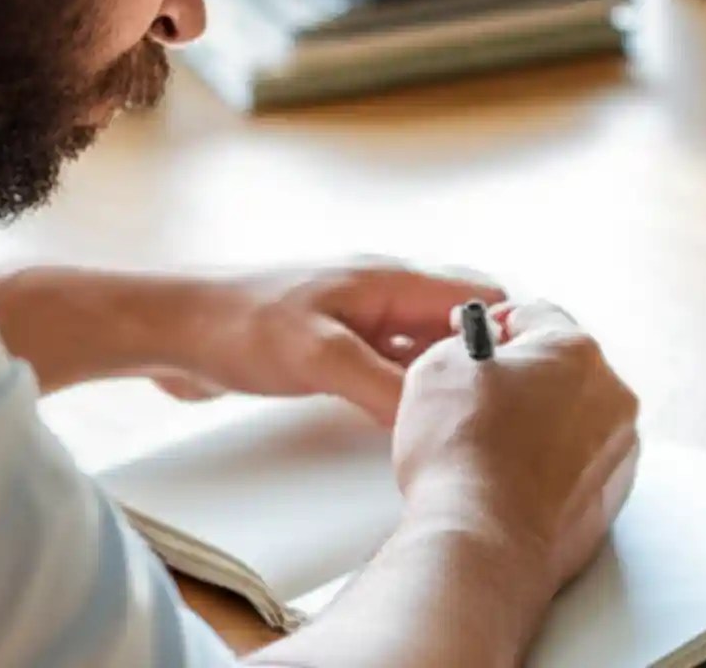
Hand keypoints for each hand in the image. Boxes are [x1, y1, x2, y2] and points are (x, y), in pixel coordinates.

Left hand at [158, 259, 504, 424]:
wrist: (171, 329)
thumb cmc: (238, 325)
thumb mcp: (320, 358)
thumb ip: (384, 387)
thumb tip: (440, 417)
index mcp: (388, 279)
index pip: (478, 296)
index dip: (513, 333)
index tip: (534, 380)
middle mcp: (381, 295)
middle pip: (456, 326)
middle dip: (484, 362)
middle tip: (511, 412)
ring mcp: (358, 322)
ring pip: (423, 351)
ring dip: (444, 381)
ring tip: (472, 423)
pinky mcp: (335, 350)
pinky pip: (390, 371)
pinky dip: (409, 394)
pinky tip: (414, 425)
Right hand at [393, 300, 639, 599]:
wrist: (482, 539)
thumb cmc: (460, 452)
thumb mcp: (436, 367)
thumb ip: (464, 343)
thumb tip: (475, 352)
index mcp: (575, 350)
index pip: (535, 314)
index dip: (495, 325)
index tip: (474, 341)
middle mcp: (611, 394)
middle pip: (562, 367)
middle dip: (523, 377)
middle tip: (477, 397)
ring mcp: (620, 449)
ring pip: (574, 416)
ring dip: (541, 421)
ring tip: (492, 445)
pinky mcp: (614, 496)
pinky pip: (580, 462)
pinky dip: (551, 464)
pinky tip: (512, 478)